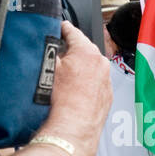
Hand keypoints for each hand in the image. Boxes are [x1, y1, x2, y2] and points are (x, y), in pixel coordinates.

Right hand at [46, 22, 111, 149]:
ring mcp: (106, 80)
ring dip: (79, 68)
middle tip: (57, 56)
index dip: (62, 28)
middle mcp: (101, 63)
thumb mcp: (47, 68)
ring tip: (64, 78)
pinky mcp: (107, 95)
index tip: (59, 27)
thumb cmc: (63, 101)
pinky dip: (86, 84)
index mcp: (87, 51)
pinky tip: (74, 91)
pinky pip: (95, 83)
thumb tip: (48, 46)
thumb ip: (49, 51)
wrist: (73, 128)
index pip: (72, 31)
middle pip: (83, 49)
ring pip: (90, 67)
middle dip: (71, 51)